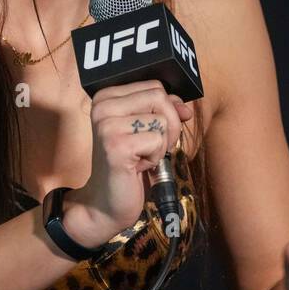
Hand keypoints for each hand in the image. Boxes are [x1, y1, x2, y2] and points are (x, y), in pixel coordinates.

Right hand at [68, 80, 191, 246]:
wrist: (105, 204)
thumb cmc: (129, 165)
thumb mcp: (147, 130)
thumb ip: (164, 111)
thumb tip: (186, 107)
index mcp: (106, 96)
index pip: (155, 86)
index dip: (166, 109)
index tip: (150, 130)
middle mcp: (102, 105)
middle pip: (160, 97)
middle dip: (168, 125)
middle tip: (149, 146)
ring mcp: (107, 125)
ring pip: (163, 119)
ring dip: (161, 144)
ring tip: (141, 157)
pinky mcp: (116, 145)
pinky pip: (158, 140)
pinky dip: (155, 158)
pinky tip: (137, 167)